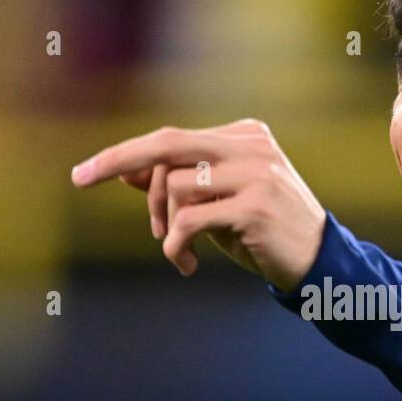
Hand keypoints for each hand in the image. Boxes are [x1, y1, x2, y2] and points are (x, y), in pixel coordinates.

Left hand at [70, 119, 325, 290]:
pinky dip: (176, 246)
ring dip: (163, 227)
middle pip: (167, 144)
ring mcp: (255, 174)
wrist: (320, 263)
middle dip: (116, 160)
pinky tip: (187, 264)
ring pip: (175, 186)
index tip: (83, 173)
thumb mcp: (218, 204)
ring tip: (179, 251)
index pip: (171, 138)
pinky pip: (189, 220)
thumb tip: (126, 171)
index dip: (123, 154)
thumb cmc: (263, 233)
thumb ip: (180, 182)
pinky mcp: (255, 207)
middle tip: (81, 180)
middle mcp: (250, 147)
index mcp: (244, 136)